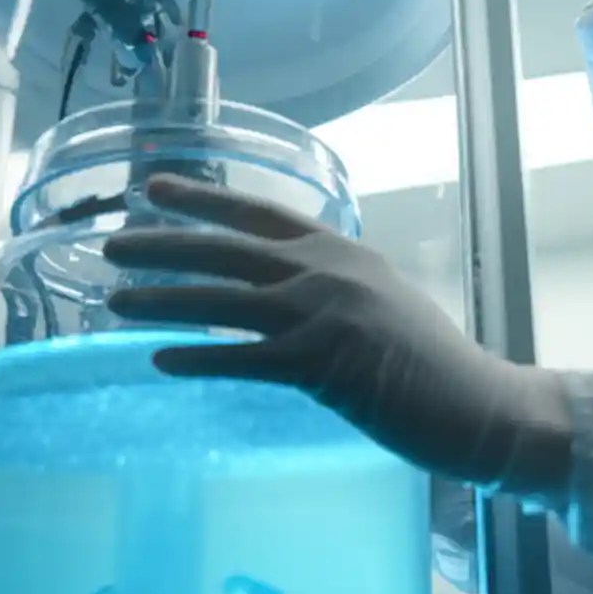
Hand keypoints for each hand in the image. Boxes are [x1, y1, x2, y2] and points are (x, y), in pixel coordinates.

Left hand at [105, 175, 571, 500]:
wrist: (481, 405)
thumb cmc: (435, 365)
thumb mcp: (383, 303)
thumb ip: (336, 288)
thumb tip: (283, 291)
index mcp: (344, 252)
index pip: (261, 212)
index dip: (205, 198)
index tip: (155, 188)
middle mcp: (330, 272)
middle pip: (229, 248)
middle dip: (164, 244)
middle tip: (111, 245)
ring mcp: (326, 315)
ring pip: (225, 298)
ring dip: (164, 299)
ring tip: (115, 302)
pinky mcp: (324, 364)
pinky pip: (244, 357)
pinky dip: (199, 356)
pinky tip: (161, 360)